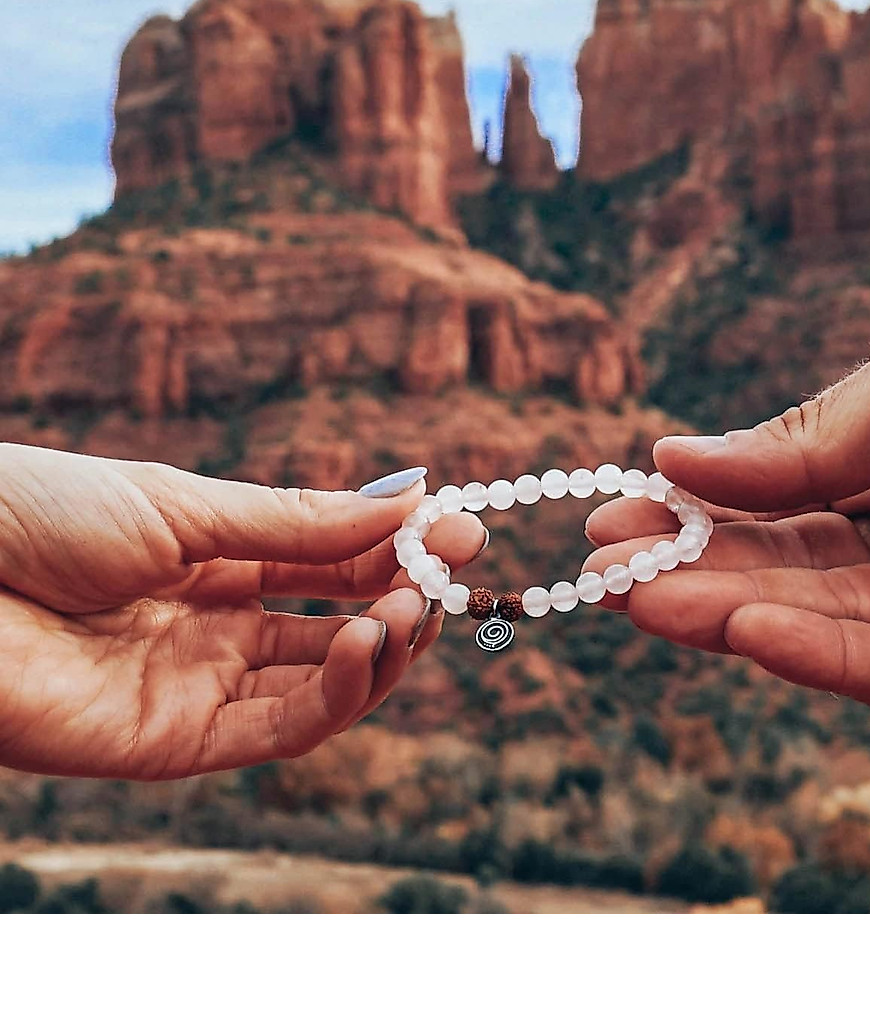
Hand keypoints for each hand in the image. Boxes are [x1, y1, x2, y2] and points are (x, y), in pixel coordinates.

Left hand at [0, 447, 483, 778]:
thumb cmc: (41, 515)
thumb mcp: (186, 506)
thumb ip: (299, 521)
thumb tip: (413, 493)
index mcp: (217, 562)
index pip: (330, 563)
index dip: (396, 549)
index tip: (460, 531)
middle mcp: (217, 629)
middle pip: (336, 627)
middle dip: (400, 600)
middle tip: (447, 573)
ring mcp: (198, 688)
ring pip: (320, 689)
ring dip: (379, 651)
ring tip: (407, 609)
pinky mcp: (172, 745)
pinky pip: (276, 731)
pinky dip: (335, 695)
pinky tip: (366, 646)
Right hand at [585, 319, 869, 738]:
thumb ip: (804, 439)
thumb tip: (675, 456)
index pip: (770, 507)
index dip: (693, 512)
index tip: (612, 511)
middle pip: (778, 572)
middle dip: (690, 570)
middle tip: (600, 567)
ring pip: (816, 624)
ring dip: (727, 612)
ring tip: (642, 596)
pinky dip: (814, 654)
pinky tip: (743, 628)